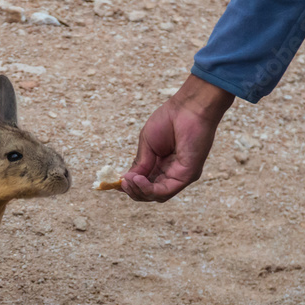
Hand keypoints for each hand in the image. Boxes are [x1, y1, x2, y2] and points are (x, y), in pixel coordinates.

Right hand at [122, 75, 233, 201]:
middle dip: (134, 191)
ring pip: (158, 196)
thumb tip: (127, 180)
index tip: (117, 183)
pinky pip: (166, 191)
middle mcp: (172, 173)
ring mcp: (181, 175)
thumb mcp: (147, 144)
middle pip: (151, 193)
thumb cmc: (169, 120)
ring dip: (140, 191)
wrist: (188, 108)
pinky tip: (138, 179)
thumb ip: (140, 163)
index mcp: (161, 165)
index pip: (145, 183)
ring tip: (129, 180)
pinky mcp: (188, 175)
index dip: (131, 185)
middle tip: (123, 182)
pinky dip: (149, 189)